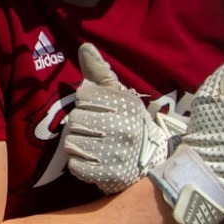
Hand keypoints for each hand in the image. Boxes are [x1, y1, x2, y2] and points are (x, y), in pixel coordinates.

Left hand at [63, 44, 179, 193]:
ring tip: (94, 146)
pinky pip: (74, 165)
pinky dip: (79, 165)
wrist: (151, 163)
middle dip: (81, 126)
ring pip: (72, 142)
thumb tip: (85, 48)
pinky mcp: (109, 176)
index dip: (86, 104)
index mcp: (126, 105)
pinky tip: (94, 162)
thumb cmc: (128, 123)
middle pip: (75, 120)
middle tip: (96, 131)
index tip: (98, 111)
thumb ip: (100, 73)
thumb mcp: (119, 96)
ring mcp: (117, 153)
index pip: (84, 95)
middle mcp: (124, 128)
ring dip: (78, 145)